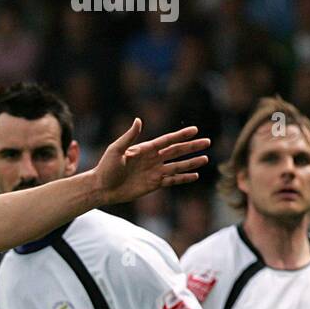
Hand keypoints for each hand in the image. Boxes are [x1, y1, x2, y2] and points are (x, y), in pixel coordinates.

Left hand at [92, 120, 209, 205]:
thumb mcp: (115, 150)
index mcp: (145, 149)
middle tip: (207, 142)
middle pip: (176, 151)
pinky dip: (183, 178)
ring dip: (191, 163)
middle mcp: (153, 159)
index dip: (181, 135)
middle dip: (192, 147)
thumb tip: (139, 120)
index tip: (195, 130)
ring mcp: (154, 172)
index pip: (167, 140)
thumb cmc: (105, 167)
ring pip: (177, 166)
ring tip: (205, 159)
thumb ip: (129, 137)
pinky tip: (194, 175)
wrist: (102, 188)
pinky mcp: (153, 184)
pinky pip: (172, 181)